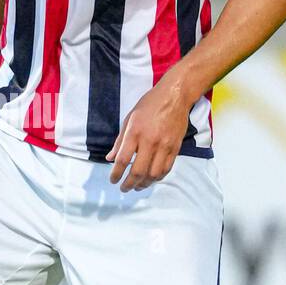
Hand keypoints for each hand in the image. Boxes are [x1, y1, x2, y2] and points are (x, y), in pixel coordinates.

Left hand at [105, 76, 191, 190]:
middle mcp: (150, 141)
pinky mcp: (175, 148)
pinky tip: (151, 179)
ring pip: (153, 174)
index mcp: (135, 132)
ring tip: (137, 186)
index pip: (122, 159)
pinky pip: (166, 169)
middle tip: (124, 188)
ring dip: (143, 184)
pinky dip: (157, 178)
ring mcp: (164, 146)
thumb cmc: (149, 105)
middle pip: (138, 171)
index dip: (116, 174)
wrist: (175, 97)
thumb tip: (110, 158)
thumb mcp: (129, 118)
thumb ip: (120, 140)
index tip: (112, 180)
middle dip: (129, 184)